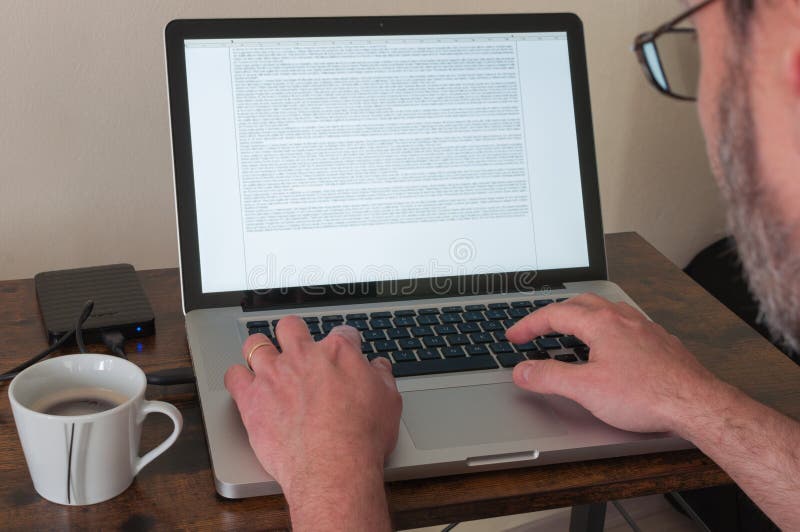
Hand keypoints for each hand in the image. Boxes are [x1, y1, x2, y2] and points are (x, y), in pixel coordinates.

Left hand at [224, 317, 401, 500]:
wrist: (334, 468)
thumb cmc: (361, 438)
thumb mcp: (389, 402)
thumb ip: (382, 377)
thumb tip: (379, 367)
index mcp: (338, 353)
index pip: (341, 333)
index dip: (345, 342)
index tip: (344, 351)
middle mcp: (303, 357)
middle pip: (290, 327)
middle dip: (293, 333)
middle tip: (297, 347)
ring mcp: (274, 375)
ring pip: (255, 344)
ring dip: (260, 350)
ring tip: (263, 360)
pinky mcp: (251, 399)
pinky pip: (233, 376)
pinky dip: (238, 377)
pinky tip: (244, 384)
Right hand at [507, 293, 722, 434]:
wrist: (696, 404)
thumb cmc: (647, 395)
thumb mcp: (586, 389)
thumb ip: (549, 377)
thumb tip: (522, 371)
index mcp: (601, 323)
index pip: (555, 314)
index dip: (529, 325)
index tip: (514, 336)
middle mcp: (623, 318)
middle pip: (580, 303)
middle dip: (554, 314)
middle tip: (537, 328)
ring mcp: (644, 328)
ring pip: (606, 310)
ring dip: (581, 316)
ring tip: (570, 330)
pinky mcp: (659, 342)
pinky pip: (626, 324)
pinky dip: (606, 328)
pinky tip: (609, 346)